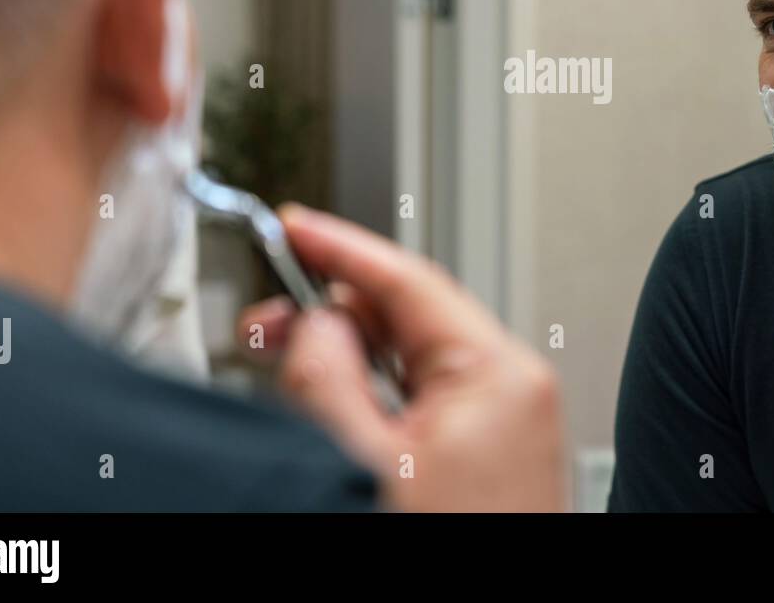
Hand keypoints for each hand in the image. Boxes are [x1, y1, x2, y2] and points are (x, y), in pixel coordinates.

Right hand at [238, 205, 565, 511]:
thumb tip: (312, 324)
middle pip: (407, 319)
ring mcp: (505, 424)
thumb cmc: (443, 548)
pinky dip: (372, 397)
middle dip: (331, 314)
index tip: (292, 225)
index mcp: (495, 373)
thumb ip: (325, 375)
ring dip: (345, 359)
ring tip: (284, 371)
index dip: (339, 247)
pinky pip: (423, 403)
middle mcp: (511, 389)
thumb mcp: (361, 459)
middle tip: (262, 326)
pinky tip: (329, 409)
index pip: (407, 280)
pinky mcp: (491, 458)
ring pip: (410, 362)